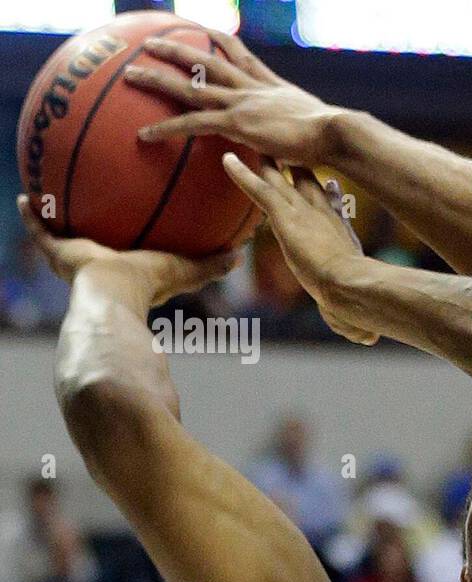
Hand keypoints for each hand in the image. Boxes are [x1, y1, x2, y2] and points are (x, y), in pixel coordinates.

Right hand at [17, 195, 237, 306]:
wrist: (114, 290)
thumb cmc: (150, 282)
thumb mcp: (186, 270)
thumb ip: (212, 265)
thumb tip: (240, 257)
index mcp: (129, 273)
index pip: (131, 256)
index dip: (134, 245)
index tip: (134, 231)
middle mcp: (100, 268)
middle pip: (94, 246)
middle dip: (91, 232)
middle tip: (87, 210)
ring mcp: (75, 262)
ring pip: (60, 238)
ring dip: (55, 221)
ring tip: (46, 197)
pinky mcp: (56, 254)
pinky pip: (39, 231)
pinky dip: (31, 216)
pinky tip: (25, 196)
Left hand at [127, 30, 342, 166]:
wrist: (335, 131)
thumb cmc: (333, 135)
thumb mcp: (315, 124)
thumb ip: (299, 131)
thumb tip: (297, 148)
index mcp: (270, 85)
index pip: (241, 54)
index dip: (222, 39)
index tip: (205, 29)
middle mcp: (251, 88)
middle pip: (206, 61)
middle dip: (177, 50)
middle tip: (150, 43)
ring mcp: (241, 102)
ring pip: (190, 86)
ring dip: (157, 79)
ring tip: (130, 75)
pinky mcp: (237, 123)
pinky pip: (192, 123)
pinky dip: (166, 128)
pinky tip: (144, 134)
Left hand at [221, 154, 378, 344]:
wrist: (353, 286)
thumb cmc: (360, 301)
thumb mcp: (355, 306)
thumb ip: (353, 318)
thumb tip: (365, 341)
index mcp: (341, 231)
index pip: (332, 205)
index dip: (327, 193)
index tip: (328, 182)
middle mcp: (323, 214)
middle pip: (306, 180)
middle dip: (295, 163)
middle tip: (283, 146)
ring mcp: (304, 212)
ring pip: (280, 178)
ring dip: (264, 160)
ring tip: (248, 141)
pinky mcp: (286, 216)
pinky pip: (259, 188)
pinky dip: (242, 172)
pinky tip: (225, 158)